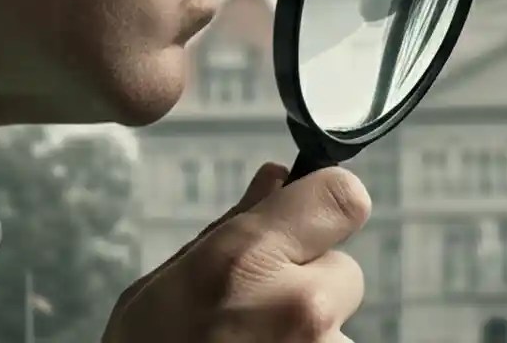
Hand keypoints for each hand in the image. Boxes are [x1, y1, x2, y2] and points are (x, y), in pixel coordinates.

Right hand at [104, 162, 370, 342]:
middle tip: (256, 317)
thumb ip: (230, 229)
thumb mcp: (162, 287)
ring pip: (338, 326)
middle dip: (310, 286)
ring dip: (309, 337)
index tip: (313, 218)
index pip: (342, 197)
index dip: (327, 205)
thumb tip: (276, 179)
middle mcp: (297, 305)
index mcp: (246, 261)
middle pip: (344, 270)